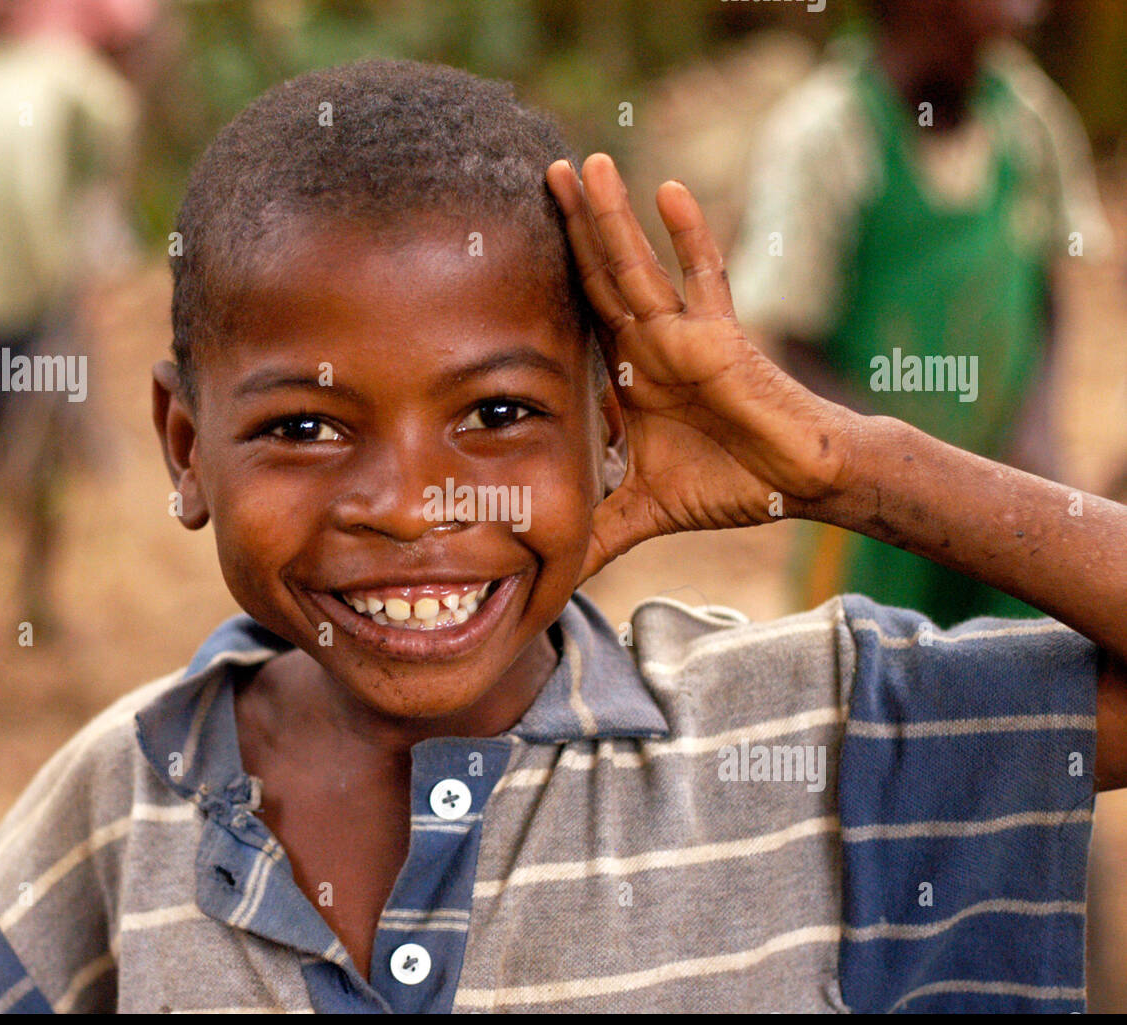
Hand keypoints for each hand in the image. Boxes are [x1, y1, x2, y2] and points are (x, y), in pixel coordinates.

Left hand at [546, 153, 855, 582]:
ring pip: (638, 267)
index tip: (508, 240)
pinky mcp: (723, 338)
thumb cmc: (729, 484)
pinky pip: (705, 279)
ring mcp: (685, 335)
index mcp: (628, 373)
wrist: (796, 482)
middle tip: (540, 171)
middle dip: (571, 225)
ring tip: (586, 164)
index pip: (579, 315)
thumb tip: (553, 581)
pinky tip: (668, 191)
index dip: (550, 279)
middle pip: (599, 275)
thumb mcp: (641, 510)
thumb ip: (598, 533)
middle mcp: (650, 344)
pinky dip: (689, 237)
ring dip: (611, 216)